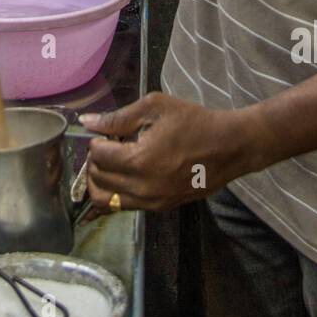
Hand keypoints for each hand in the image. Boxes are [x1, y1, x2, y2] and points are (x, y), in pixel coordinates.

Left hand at [81, 92, 253, 212]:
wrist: (229, 148)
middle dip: (95, 162)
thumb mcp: (155, 108)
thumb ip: (118, 117)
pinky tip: (122, 177)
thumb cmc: (193, 122)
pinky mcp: (160, 208)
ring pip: (106, 201)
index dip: (96, 141)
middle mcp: (142, 188)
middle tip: (107, 147)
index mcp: (139, 160)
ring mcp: (151, 202)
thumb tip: (87, 121)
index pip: (98, 156)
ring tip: (113, 163)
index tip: (106, 134)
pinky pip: (124, 206)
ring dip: (101, 181)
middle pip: (98, 180)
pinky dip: (115, 193)